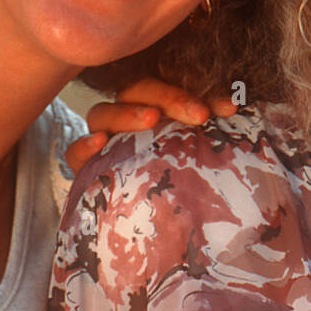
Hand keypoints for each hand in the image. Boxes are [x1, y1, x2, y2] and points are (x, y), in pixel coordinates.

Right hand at [64, 78, 237, 170]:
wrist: (165, 226)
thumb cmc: (190, 179)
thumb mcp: (206, 152)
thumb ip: (216, 131)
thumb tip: (236, 107)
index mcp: (155, 105)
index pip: (168, 84)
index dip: (197, 90)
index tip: (228, 106)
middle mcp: (127, 117)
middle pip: (135, 91)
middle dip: (169, 98)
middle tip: (198, 114)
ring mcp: (104, 140)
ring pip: (101, 114)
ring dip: (127, 113)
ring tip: (151, 119)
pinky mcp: (86, 169)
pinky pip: (74, 153)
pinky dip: (84, 145)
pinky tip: (100, 142)